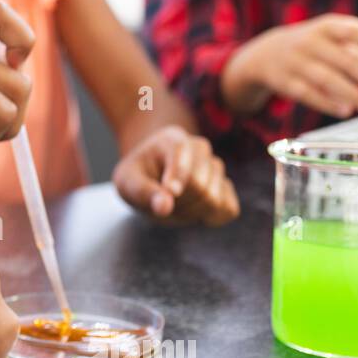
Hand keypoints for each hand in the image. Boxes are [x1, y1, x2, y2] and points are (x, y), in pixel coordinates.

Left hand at [113, 126, 239, 225]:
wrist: (154, 179)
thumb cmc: (138, 178)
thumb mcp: (128, 183)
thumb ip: (144, 192)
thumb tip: (164, 207)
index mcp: (172, 139)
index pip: (182, 153)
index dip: (178, 175)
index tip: (171, 191)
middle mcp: (199, 148)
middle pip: (199, 184)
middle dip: (178, 203)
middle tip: (161, 204)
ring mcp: (216, 166)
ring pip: (213, 199)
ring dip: (190, 213)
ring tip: (174, 205)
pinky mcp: (226, 187)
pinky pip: (229, 209)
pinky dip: (211, 218)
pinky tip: (194, 213)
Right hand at [222, 14, 357, 117]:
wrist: (266, 53)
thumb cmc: (315, 48)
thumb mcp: (333, 42)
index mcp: (328, 26)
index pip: (356, 32)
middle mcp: (311, 41)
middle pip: (347, 60)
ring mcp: (295, 61)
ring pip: (329, 79)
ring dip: (356, 95)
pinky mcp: (284, 81)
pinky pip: (308, 93)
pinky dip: (328, 103)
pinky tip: (347, 111)